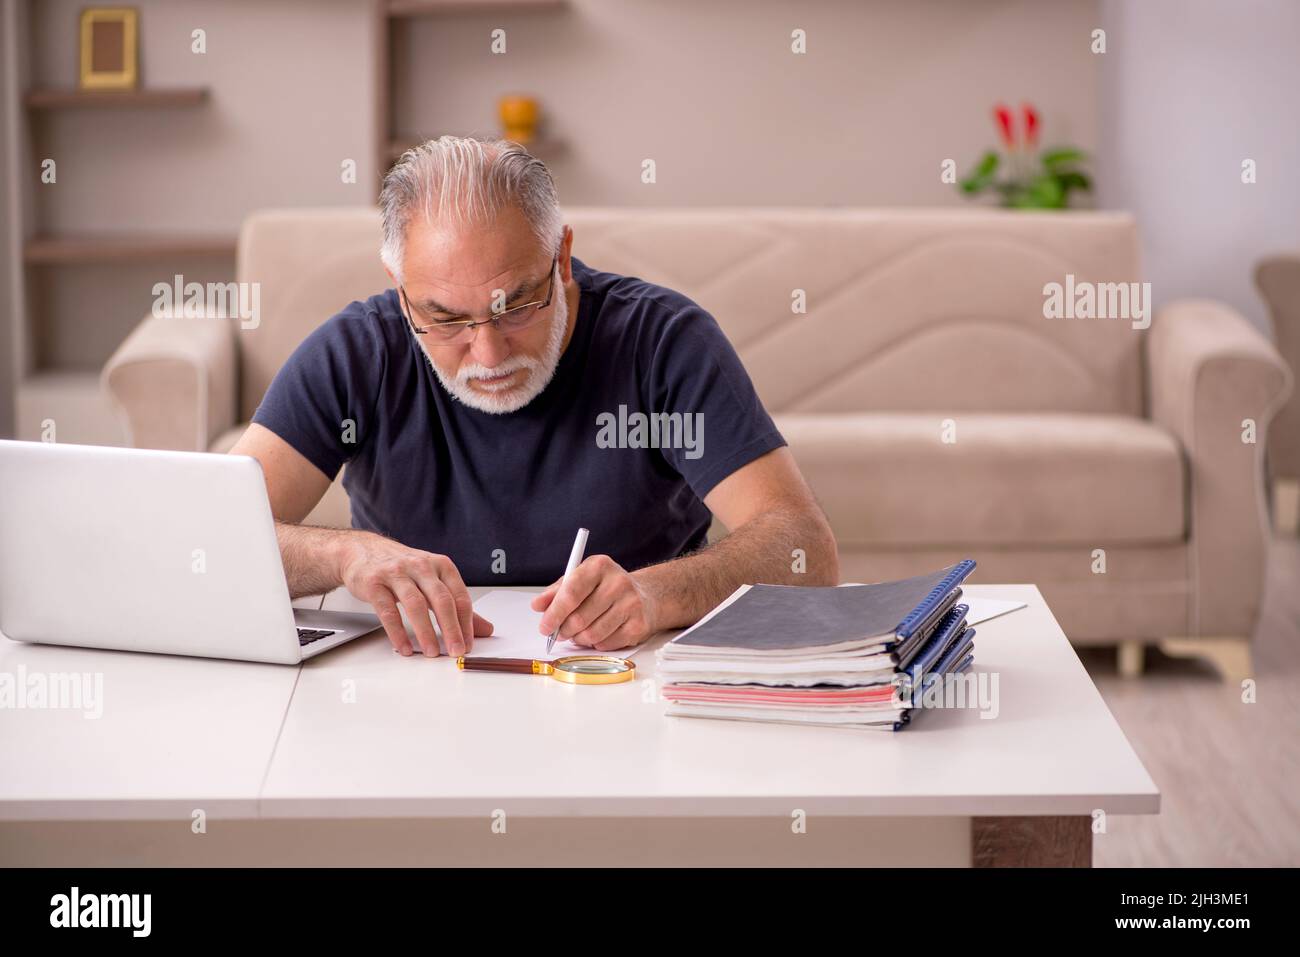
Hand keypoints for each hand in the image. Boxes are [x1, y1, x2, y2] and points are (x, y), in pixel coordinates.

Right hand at [335, 531, 492, 656]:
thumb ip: (457, 605)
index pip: (460, 596)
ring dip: (426, 632)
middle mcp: (421, 566)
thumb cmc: (403, 568)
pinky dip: (398, 632)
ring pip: (415, 605)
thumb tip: (485, 629)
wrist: (362, 550)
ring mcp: (396, 573)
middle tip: (456, 651)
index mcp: (441, 565)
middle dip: (451, 628)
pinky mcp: (374, 583)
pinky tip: (405, 647)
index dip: (467, 623)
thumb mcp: (434, 580)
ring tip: (432, 652)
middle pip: (441, 600)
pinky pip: (388, 611)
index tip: (469, 644)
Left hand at [531, 555, 658, 651]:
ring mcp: (631, 604)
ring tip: (577, 633)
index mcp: (599, 566)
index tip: (544, 626)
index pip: (571, 592)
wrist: (646, 595)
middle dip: (563, 631)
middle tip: (558, 633)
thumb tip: (538, 605)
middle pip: (580, 618)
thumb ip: (557, 592)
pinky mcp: (638, 625)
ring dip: (578, 639)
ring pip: (592, 634)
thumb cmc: (606, 587)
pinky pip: (606, 644)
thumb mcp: (580, 580)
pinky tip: (598, 633)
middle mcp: (618, 582)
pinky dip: (595, 644)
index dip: (554, 613)